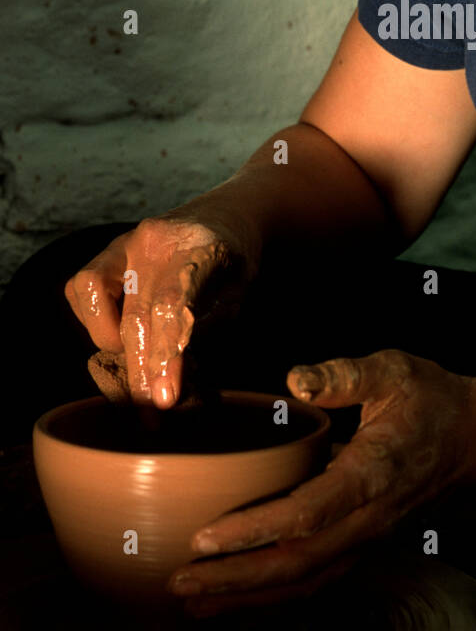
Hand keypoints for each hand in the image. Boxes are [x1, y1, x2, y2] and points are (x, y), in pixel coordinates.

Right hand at [64, 212, 256, 406]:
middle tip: (151, 414)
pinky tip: (119, 334)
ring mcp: (128, 240)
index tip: (166, 399)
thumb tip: (173, 377)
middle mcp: (157, 239)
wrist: (225, 217)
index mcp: (202, 246)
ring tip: (138, 361)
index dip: (166, 355)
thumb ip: (208, 329)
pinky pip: (81, 288)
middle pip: (137, 314)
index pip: (175, 306)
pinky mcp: (109, 249)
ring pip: (95, 296)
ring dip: (110, 343)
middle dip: (141, 372)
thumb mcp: (239, 294)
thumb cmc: (234, 263)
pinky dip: (94, 319)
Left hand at [168, 349, 475, 615]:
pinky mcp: (362, 542)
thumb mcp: (393, 370)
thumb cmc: (430, 398)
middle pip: (297, 563)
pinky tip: (235, 597)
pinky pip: (315, 579)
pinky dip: (272, 595)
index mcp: (372, 473)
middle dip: (235, 578)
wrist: (474, 436)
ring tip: (194, 602)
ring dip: (248, 597)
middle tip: (180, 582)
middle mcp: (369, 517)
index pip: (307, 514)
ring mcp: (367, 537)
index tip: (205, 538)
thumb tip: (296, 379)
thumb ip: (344, 374)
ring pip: (304, 581)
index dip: (255, 530)